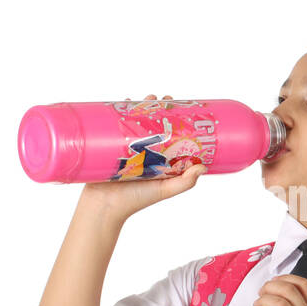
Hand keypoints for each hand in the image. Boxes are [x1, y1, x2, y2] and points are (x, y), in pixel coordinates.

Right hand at [78, 94, 205, 220]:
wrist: (103, 207)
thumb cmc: (134, 201)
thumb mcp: (163, 190)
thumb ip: (184, 182)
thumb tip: (203, 167)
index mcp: (156, 160)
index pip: (167, 135)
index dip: (173, 120)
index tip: (179, 107)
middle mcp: (141, 153)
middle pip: (150, 125)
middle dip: (156, 110)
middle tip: (162, 99)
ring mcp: (123, 149)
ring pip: (133, 123)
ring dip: (138, 108)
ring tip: (145, 98)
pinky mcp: (107, 148)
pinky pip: (112, 127)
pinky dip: (117, 114)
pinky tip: (122, 103)